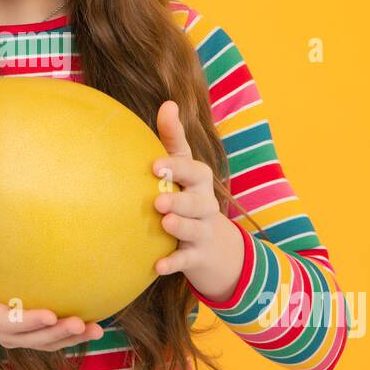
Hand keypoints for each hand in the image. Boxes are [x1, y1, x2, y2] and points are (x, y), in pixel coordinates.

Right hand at [0, 230, 104, 349]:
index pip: (2, 321)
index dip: (26, 321)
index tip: (50, 314)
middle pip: (26, 338)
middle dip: (53, 334)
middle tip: (78, 323)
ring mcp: (10, 337)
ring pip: (41, 344)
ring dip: (67, 339)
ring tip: (95, 331)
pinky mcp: (25, 335)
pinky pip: (48, 341)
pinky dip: (70, 338)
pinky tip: (94, 329)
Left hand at [151, 100, 245, 303]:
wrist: (214, 245)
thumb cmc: (188, 193)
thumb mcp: (183, 167)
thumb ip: (173, 138)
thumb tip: (169, 103)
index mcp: (199, 180)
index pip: (192, 170)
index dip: (175, 167)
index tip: (154, 166)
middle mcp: (204, 204)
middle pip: (196, 201)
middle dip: (179, 200)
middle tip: (158, 200)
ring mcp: (203, 230)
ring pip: (195, 228)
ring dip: (180, 226)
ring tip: (164, 223)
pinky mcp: (198, 254)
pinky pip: (188, 259)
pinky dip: (174, 262)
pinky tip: (157, 266)